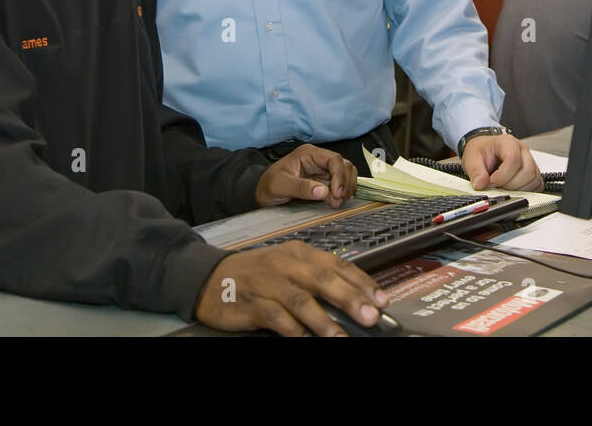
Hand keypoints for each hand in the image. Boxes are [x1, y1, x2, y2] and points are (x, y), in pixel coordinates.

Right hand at [195, 243, 389, 335]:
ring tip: (341, 337)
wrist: (210, 278)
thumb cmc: (257, 274)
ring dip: (324, 321)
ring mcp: (267, 282)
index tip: (381, 299)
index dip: (361, 282)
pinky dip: (292, 329)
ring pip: (301, 300)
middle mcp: (285, 264)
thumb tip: (354, 301)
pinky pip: (275, 316)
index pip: (337, 265)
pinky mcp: (250, 302)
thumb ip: (317, 281)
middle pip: (323, 280)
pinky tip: (304, 339)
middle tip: (370, 316)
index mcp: (300, 253)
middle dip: (350, 299)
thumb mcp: (289, 268)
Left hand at [255, 144, 356, 208]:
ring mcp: (322, 170)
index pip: (334, 159)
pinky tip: (334, 203)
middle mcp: (318, 160)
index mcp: (308, 154)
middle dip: (344, 184)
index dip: (340, 176)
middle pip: (344, 166)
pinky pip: (341, 185)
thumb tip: (323, 191)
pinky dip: (342, 194)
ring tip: (336, 203)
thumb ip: (301, 188)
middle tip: (337, 202)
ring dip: (346, 189)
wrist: (262, 193)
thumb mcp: (281, 186)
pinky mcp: (324, 182)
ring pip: (346, 174)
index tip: (337, 193)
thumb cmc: (268, 185)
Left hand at [460, 134, 542, 191]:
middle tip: (497, 185)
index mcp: (508, 142)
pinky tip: (512, 189)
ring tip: (503, 187)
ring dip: (518, 189)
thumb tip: (480, 185)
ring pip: (534, 180)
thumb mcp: (471, 157)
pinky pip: (537, 185)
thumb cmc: (481, 151)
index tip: (491, 182)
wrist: (486, 149)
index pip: (513, 159)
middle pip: (528, 171)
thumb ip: (475, 171)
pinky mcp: (534, 173)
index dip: (502, 176)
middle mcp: (523, 151)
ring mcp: (530, 161)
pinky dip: (526, 192)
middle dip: (510, 184)